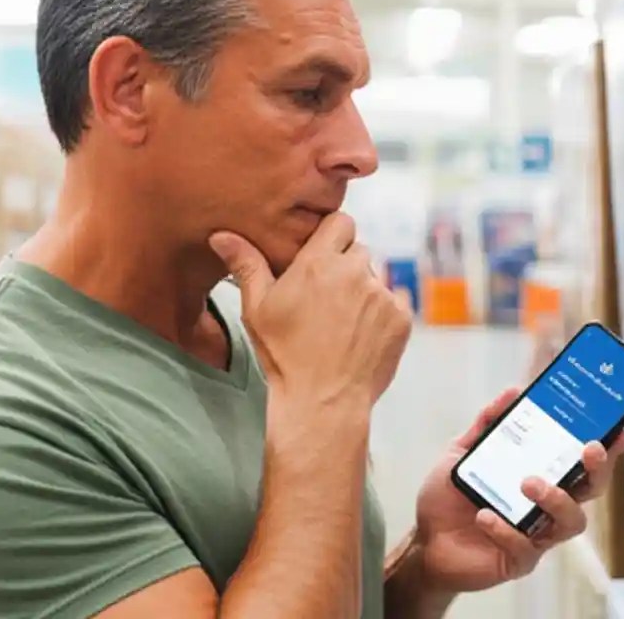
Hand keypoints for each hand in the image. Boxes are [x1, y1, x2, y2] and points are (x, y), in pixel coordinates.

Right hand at [210, 213, 411, 406]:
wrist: (322, 401)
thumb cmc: (285, 355)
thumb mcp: (257, 309)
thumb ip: (246, 265)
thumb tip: (222, 235)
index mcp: (320, 262)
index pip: (341, 221)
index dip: (332, 236)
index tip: (322, 256)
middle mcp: (355, 271)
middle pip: (359, 251)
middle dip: (346, 267)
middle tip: (327, 298)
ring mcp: (382, 294)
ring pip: (376, 277)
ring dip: (364, 291)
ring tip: (343, 322)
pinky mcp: (401, 317)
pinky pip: (395, 301)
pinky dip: (383, 313)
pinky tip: (361, 335)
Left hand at [408, 387, 623, 592]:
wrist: (423, 541)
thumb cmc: (449, 499)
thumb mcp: (463, 453)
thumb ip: (487, 425)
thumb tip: (512, 392)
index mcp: (543, 478)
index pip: (583, 464)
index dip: (607, 450)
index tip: (619, 430)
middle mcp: (547, 507)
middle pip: (590, 490)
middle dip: (596, 469)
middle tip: (588, 449)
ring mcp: (537, 535)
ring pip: (570, 522)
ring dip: (556, 499)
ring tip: (528, 482)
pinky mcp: (518, 561)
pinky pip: (525, 547)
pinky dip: (506, 529)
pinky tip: (485, 516)